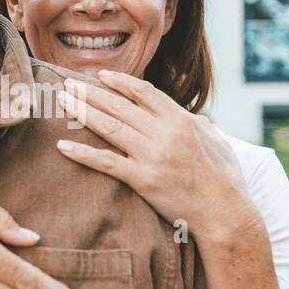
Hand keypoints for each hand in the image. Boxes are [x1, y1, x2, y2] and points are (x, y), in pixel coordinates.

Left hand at [55, 69, 254, 240]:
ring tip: (62, 102)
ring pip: (109, 127)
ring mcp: (152, 155)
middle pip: (119, 105)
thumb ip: (198, 125)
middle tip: (68, 84)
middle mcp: (164, 132)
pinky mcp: (143, 179)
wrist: (226, 213)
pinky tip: (63, 146)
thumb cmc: (225, 179)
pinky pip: (106, 163)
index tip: (100, 75)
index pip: (143, 92)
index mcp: (181, 119)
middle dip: (90, 92)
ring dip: (82, 112)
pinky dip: (83, 154)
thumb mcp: (216, 141)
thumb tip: (190, 117)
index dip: (119, 81)